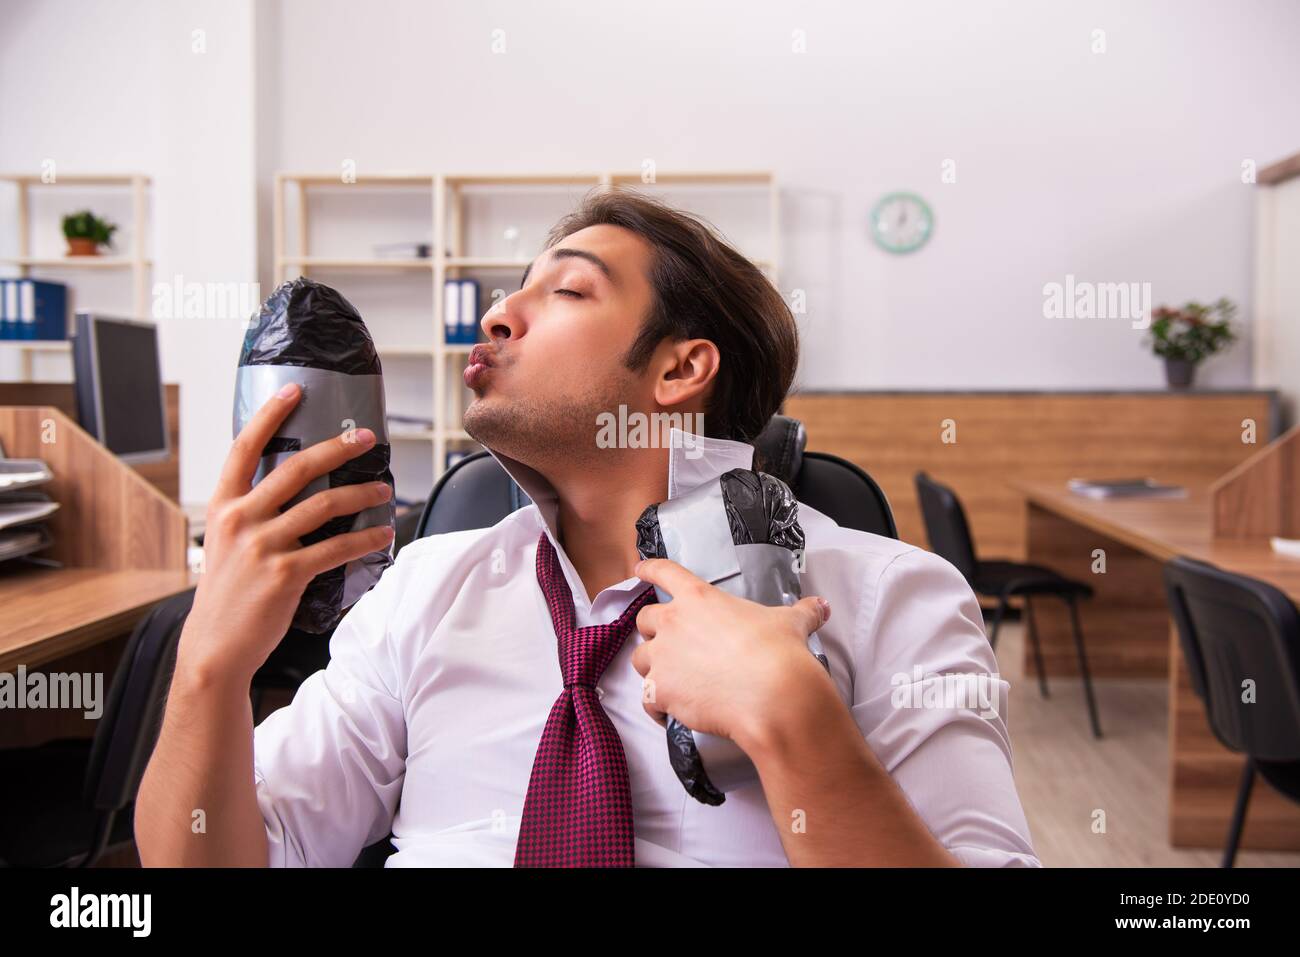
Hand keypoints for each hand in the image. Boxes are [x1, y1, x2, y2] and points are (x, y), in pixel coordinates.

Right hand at [176, 382, 394, 688]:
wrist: (217, 645)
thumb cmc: (228, 593)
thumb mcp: (226, 543)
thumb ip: (252, 513)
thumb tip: (296, 490)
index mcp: (223, 506)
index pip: (244, 448)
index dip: (269, 415)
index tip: (294, 391)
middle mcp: (240, 520)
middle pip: (297, 468)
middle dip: (337, 448)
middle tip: (366, 438)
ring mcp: (263, 546)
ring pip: (324, 505)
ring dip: (361, 495)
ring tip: (384, 490)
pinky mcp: (286, 573)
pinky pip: (335, 548)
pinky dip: (365, 540)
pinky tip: (382, 534)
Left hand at [630, 558, 831, 750]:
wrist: (772, 695)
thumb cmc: (778, 652)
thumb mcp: (791, 623)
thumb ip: (802, 612)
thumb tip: (822, 607)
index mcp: (699, 598)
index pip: (665, 572)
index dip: (650, 569)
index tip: (639, 569)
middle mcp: (673, 623)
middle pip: (645, 619)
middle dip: (654, 630)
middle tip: (671, 643)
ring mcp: (663, 658)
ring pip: (640, 659)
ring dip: (652, 667)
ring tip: (671, 679)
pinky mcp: (661, 692)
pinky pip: (646, 699)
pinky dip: (654, 706)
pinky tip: (665, 713)